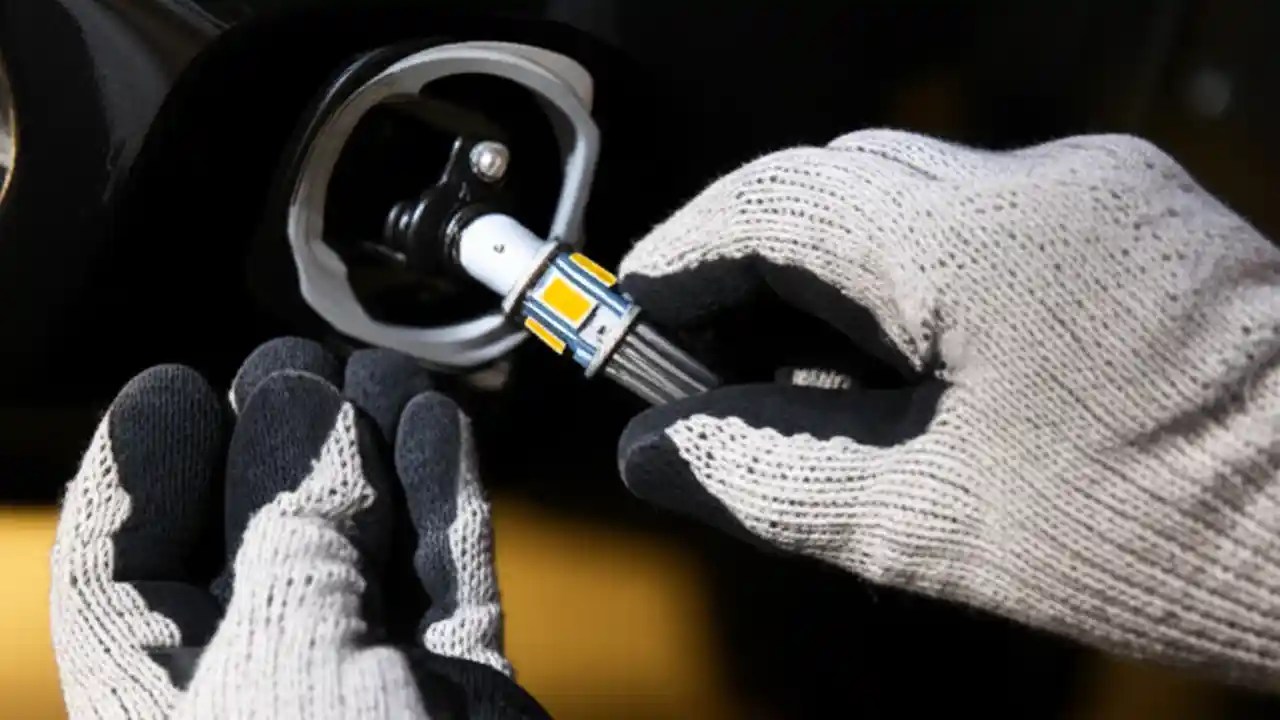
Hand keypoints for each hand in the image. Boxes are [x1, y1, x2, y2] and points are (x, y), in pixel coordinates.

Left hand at [50, 338, 548, 718]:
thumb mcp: (285, 664)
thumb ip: (294, 534)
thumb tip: (298, 407)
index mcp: (169, 710)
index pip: (122, 578)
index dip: (140, 477)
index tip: (172, 388)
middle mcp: (262, 696)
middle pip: (255, 545)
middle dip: (276, 448)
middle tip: (297, 366)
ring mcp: (368, 692)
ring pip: (360, 552)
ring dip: (373, 459)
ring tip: (379, 380)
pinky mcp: (457, 693)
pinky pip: (446, 582)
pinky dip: (446, 503)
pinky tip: (435, 431)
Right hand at [615, 130, 1279, 683]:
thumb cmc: (1174, 537)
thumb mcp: (933, 524)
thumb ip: (770, 475)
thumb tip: (657, 454)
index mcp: (981, 241)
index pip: (778, 201)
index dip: (683, 254)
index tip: (630, 312)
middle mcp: (1043, 181)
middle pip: (838, 182)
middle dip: (749, 259)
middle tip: (693, 353)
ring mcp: (1100, 190)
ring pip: (908, 198)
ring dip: (832, 274)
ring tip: (788, 376)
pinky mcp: (1134, 222)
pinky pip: (982, 222)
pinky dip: (911, 280)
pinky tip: (899, 365)